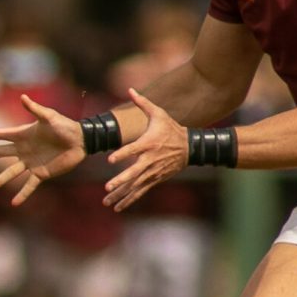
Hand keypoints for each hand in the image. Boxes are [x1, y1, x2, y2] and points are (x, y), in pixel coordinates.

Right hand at [0, 94, 84, 205]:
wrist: (80, 141)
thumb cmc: (65, 126)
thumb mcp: (50, 116)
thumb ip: (35, 109)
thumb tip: (23, 97)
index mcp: (22, 135)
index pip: (0, 135)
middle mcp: (23, 150)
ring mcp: (30, 163)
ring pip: (10, 173)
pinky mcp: (40, 173)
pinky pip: (29, 185)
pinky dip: (22, 194)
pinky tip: (14, 203)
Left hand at [103, 88, 188, 211]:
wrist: (189, 147)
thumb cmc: (171, 128)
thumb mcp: (159, 113)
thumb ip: (143, 103)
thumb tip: (130, 89)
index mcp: (148, 143)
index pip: (132, 150)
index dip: (122, 154)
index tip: (110, 160)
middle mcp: (149, 160)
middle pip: (133, 172)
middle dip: (120, 181)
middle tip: (107, 187)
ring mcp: (152, 172)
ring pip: (134, 186)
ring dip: (120, 195)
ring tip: (106, 202)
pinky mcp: (154, 179)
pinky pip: (140, 191)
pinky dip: (129, 200)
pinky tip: (118, 207)